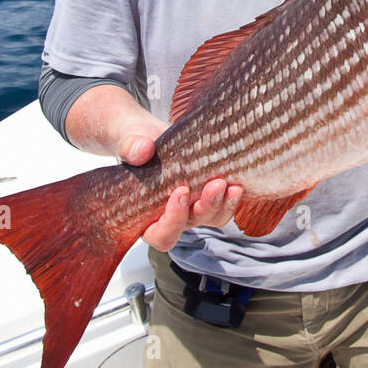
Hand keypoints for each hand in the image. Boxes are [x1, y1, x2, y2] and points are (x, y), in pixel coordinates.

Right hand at [115, 129, 243, 252]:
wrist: (150, 133)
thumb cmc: (136, 144)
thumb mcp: (129, 141)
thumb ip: (130, 147)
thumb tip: (141, 150)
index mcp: (145, 216)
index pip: (161, 234)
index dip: (173, 221)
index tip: (181, 192)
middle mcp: (172, 217)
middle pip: (192, 225)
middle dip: (206, 207)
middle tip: (216, 184)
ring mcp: (192, 207)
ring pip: (213, 217)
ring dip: (224, 204)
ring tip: (232, 184)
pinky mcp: (208, 195)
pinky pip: (224, 204)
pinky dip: (233, 196)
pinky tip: (238, 181)